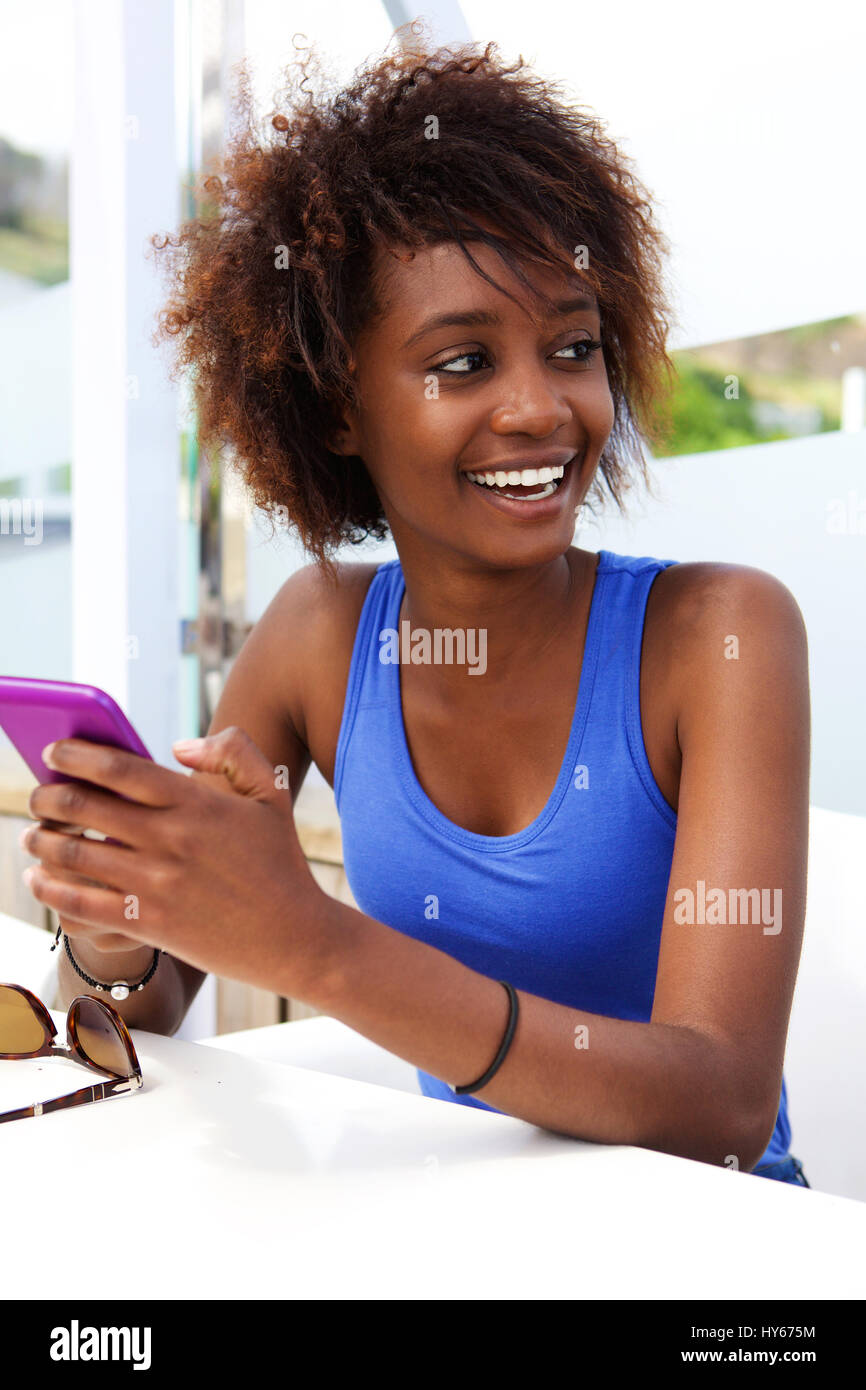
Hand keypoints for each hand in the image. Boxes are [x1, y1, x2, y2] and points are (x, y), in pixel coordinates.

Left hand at [21, 728, 326, 995]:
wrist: (295, 937)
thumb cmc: (280, 862)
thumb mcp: (269, 793)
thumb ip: (232, 751)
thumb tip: (178, 747)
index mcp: (196, 803)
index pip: (120, 768)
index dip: (77, 756)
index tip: (55, 752)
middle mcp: (170, 839)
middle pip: (85, 807)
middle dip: (48, 796)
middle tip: (38, 795)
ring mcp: (156, 883)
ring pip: (75, 854)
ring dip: (42, 841)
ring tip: (33, 836)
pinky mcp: (148, 923)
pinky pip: (81, 903)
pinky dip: (50, 889)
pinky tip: (38, 880)